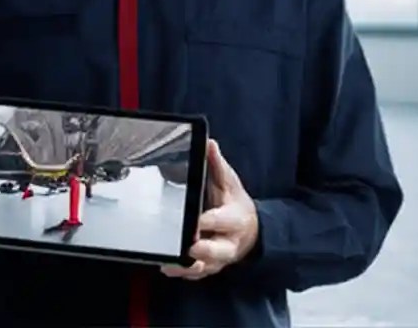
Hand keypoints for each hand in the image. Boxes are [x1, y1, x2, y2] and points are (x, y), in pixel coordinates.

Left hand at [161, 139, 258, 279]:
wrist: (250, 230)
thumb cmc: (234, 203)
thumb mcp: (230, 183)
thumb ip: (217, 165)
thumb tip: (209, 142)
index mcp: (234, 218)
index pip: (222, 220)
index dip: (209, 222)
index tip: (197, 221)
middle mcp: (228, 242)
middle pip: (217, 251)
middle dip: (202, 250)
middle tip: (186, 246)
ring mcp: (219, 257)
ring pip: (205, 267)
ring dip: (188, 266)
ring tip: (170, 263)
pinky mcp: (210, 266)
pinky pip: (196, 274)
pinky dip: (183, 272)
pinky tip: (167, 266)